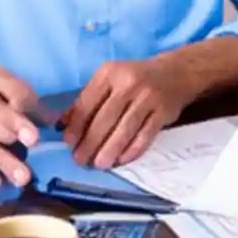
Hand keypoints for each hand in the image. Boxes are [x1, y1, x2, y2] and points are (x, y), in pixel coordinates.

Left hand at [63, 59, 189, 168]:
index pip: (87, 103)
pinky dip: (133, 149)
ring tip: (100, 164)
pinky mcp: (164, 112)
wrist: (175, 73)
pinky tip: (122, 160)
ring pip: (125, 129)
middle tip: (80, 161)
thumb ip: (86, 100)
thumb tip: (62, 125)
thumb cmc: (134, 79)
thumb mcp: (109, 80)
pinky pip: (146, 135)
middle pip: (105, 119)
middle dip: (90, 143)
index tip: (68, 144)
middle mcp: (128, 83)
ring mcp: (148, 98)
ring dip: (110, 150)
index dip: (76, 126)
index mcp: (109, 73)